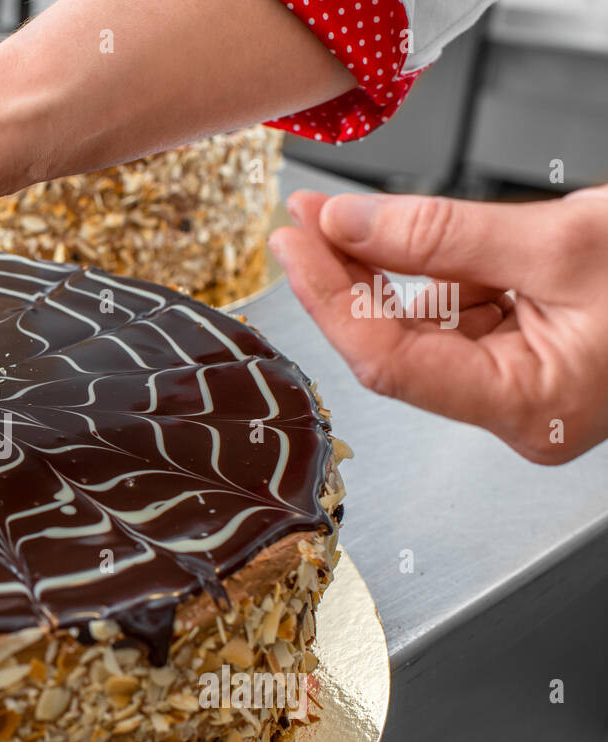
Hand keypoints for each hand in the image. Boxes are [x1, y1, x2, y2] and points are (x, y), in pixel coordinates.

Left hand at [270, 187, 607, 463]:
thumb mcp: (559, 242)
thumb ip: (442, 237)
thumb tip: (348, 226)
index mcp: (527, 407)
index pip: (390, 363)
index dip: (331, 301)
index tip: (294, 247)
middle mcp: (516, 408)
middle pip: (396, 344)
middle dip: (343, 279)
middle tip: (300, 223)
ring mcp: (518, 380)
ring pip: (421, 323)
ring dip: (380, 269)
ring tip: (341, 222)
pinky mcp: (524, 349)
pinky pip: (454, 309)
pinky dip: (425, 269)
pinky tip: (399, 237)